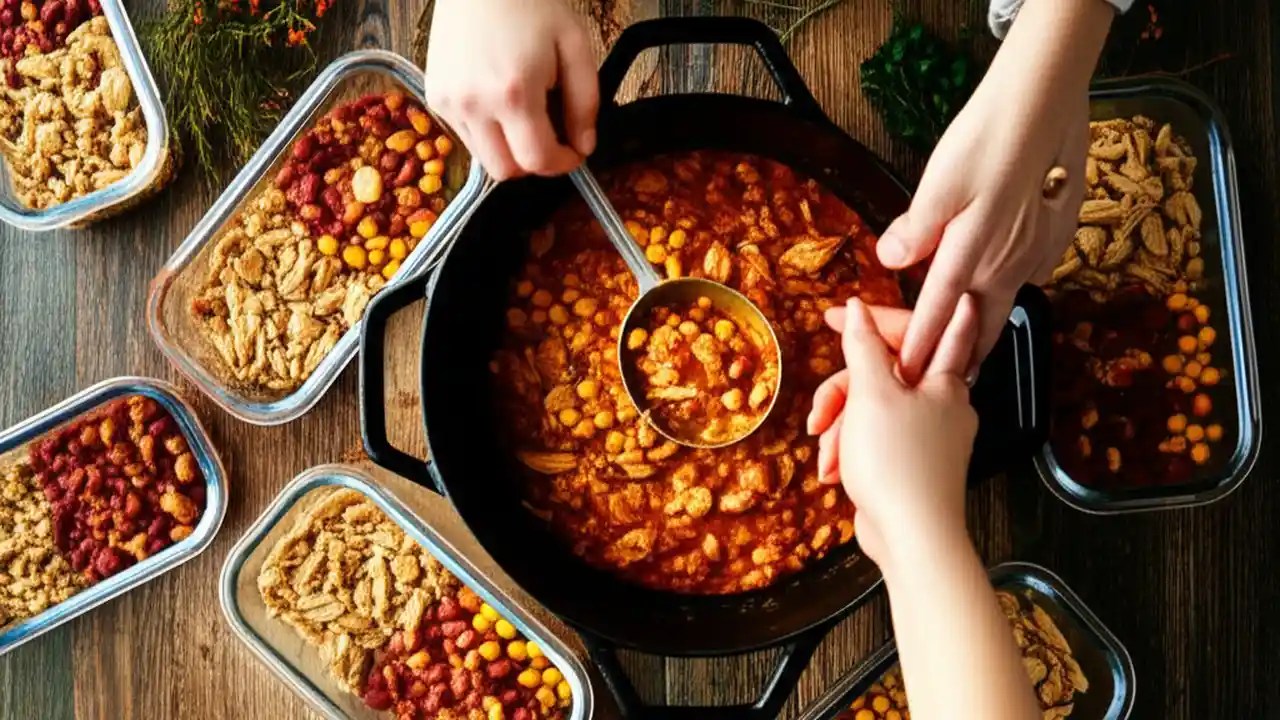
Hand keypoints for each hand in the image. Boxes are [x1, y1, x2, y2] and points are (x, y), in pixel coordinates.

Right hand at [425, 0, 597, 179]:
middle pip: (506, 171)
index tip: (574, 152)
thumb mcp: (574, 47)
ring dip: (509, 151)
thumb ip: (584, 102)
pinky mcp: (435, 97)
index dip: (562, 164)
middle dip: (534, 163)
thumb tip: (584, 146)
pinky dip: (487, 133)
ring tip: (523, 117)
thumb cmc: (532, 5)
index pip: (538, 160)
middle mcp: (476, 105)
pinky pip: (465, 137)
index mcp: (515, 94)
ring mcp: (450, 103)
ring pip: (484, 159)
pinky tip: (498, 103)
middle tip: (550, 138)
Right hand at [819, 296, 977, 567]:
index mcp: (944, 380)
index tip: (840, 311)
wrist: (913, 537)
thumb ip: (863, 346)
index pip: (917, 328)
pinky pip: (873, 441)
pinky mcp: (911, 464)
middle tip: (820, 414)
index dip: (878, 315)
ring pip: (872, 411)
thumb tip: (858, 309)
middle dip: (843, 396)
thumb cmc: (897, 461)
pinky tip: (836, 471)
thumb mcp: (872, 394)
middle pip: (882, 377)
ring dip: (841, 430)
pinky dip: (850, 453)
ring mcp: (927, 436)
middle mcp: (942, 404)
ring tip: (828, 455)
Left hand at [884, 0, 1111, 382]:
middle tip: (952, 384)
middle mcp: (1007, 265)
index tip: (907, 381)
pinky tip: (1004, 276)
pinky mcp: (1056, 237)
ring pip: (1007, 300)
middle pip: (981, 327)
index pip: (935, 318)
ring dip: (988, 324)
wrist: (1046, 109)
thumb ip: (915, 229)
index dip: (918, 352)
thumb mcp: (937, 184)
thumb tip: (890, 261)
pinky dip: (1012, 283)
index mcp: (970, 258)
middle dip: (965, 359)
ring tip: (974, 344)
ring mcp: (1036, 253)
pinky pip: (1029, 271)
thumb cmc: (986, 141)